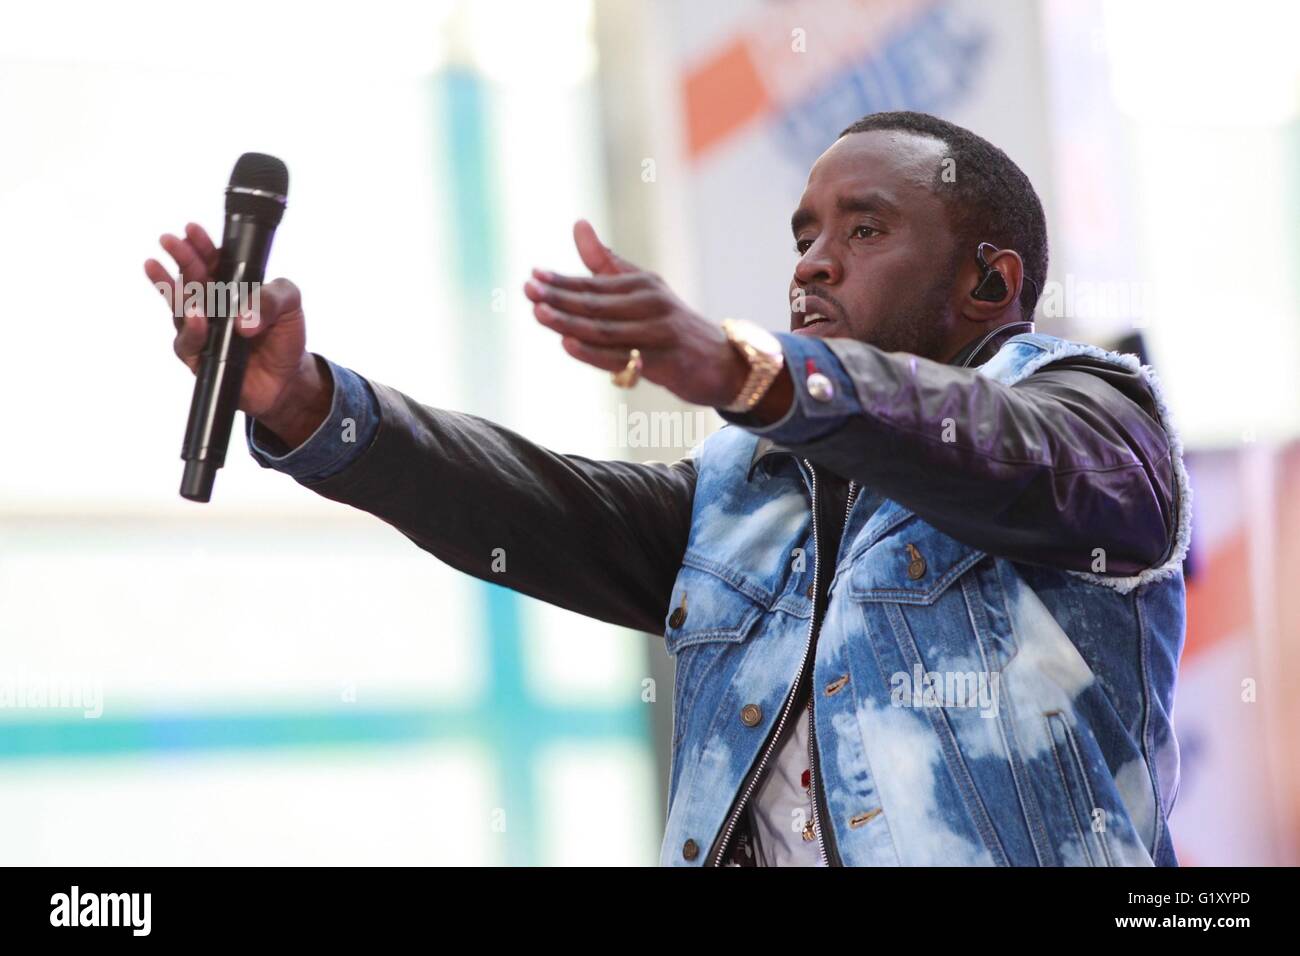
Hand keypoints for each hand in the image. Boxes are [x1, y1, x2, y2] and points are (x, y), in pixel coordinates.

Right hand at [144, 222, 330, 447]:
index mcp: (229, 284)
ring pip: (181, 308)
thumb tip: (243, 319)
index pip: (211, 259)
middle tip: (170, 241)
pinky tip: (196, 318)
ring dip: (177, 292)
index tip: (192, 230)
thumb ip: (272, 299)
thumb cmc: (284, 335)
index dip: (200, 244)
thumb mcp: (289, 305)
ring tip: (178, 282)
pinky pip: (187, 342)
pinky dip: (191, 329)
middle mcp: (210, 304)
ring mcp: (200, 329)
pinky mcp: (198, 356)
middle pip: (189, 277)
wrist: (288, 378)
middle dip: (180, 258)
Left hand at [523, 220, 749, 407]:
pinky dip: (593, 352)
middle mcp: (651, 302)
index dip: (560, 281)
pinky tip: (568, 344)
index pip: (593, 282)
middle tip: (528, 291)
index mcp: (641, 284)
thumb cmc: (670, 326)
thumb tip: (578, 223)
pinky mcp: (665, 361)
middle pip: (596, 302)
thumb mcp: (641, 291)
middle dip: (559, 297)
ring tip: (539, 313)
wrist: (720, 362)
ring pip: (605, 329)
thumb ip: (605, 264)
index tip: (531, 277)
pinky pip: (623, 357)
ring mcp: (659, 332)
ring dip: (569, 321)